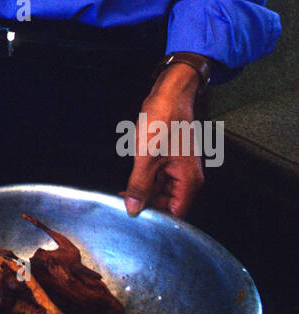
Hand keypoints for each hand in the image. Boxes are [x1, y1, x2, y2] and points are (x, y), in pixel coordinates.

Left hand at [122, 63, 203, 219]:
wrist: (169, 92)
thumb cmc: (164, 118)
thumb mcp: (146, 155)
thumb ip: (139, 185)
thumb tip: (133, 208)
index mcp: (189, 180)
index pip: (175, 214)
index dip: (157, 219)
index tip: (137, 221)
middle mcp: (188, 177)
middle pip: (168, 204)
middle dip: (147, 206)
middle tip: (125, 207)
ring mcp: (179, 168)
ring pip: (161, 191)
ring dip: (144, 194)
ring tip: (125, 194)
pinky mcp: (170, 160)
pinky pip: (158, 178)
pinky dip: (146, 182)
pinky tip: (131, 182)